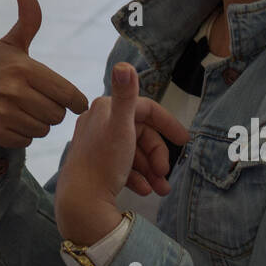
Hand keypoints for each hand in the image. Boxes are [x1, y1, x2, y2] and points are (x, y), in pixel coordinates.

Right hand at [0, 0, 88, 148]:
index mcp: (25, 68)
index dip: (73, 101)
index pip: (70, 96)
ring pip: (43, 130)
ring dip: (36, 125)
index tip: (66, 101)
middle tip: (36, 105)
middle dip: (51, 113)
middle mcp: (14, 89)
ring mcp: (3, 112)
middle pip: (57, 115)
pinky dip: (22, 136)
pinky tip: (9, 124)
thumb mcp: (9, 45)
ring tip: (21, 113)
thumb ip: (28, 20)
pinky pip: (26, 141)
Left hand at [54, 63, 188, 245]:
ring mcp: (97, 145)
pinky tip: (145, 191)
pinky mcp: (96, 165)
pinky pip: (123, 167)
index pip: (146, 109)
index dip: (168, 124)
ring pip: (134, 153)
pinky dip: (138, 177)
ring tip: (162, 188)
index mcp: (106, 109)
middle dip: (158, 155)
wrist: (80, 201)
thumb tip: (124, 64)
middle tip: (166, 174)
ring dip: (152, 170)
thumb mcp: (121, 127)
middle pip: (141, 134)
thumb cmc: (104, 162)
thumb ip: (126, 95)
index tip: (185, 141)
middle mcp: (99, 122)